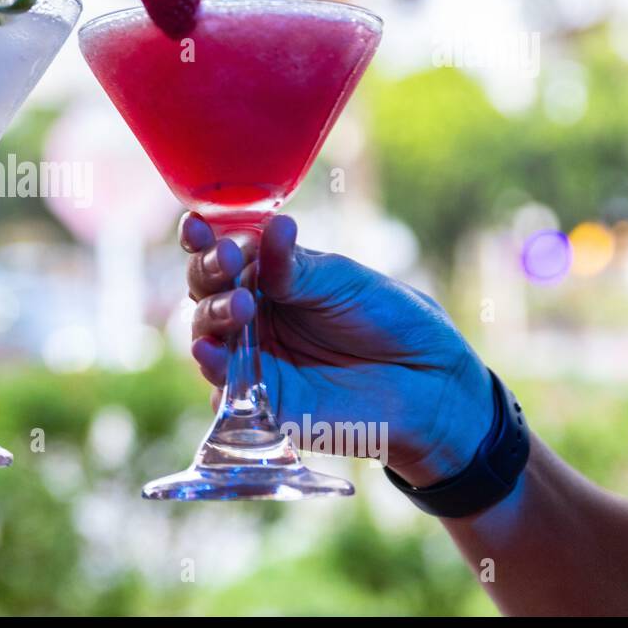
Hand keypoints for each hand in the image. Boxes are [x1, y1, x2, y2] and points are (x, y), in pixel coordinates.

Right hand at [182, 212, 493, 486]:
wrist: (430, 380)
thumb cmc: (390, 320)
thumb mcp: (341, 280)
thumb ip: (296, 267)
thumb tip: (270, 226)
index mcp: (268, 277)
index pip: (224, 253)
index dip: (204, 240)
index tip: (197, 226)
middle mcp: (252, 316)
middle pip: (206, 291)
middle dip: (208, 272)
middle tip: (228, 260)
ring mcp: (252, 358)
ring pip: (207, 334)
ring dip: (212, 315)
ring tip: (238, 305)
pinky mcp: (260, 401)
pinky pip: (224, 386)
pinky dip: (212, 366)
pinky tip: (211, 350)